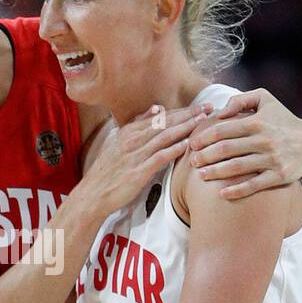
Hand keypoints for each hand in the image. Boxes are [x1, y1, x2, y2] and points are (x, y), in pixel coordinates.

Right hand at [81, 103, 210, 213]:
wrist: (92, 195)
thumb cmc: (107, 172)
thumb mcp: (119, 142)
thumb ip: (137, 125)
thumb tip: (157, 108)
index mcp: (129, 132)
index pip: (160, 117)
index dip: (182, 111)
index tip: (200, 107)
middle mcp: (132, 140)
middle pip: (165, 123)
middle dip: (189, 115)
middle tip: (209, 109)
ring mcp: (135, 155)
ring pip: (164, 137)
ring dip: (185, 128)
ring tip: (203, 122)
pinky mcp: (138, 172)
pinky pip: (159, 158)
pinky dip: (173, 150)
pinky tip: (187, 145)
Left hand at [188, 88, 301, 198]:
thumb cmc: (281, 120)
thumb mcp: (265, 100)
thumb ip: (241, 99)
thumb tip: (220, 111)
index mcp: (257, 122)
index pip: (222, 130)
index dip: (204, 138)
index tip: (192, 144)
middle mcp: (264, 140)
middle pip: (226, 149)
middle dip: (205, 156)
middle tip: (192, 161)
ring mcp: (272, 159)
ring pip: (237, 167)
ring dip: (215, 172)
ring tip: (201, 175)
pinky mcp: (280, 176)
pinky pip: (255, 185)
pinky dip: (237, 190)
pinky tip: (222, 194)